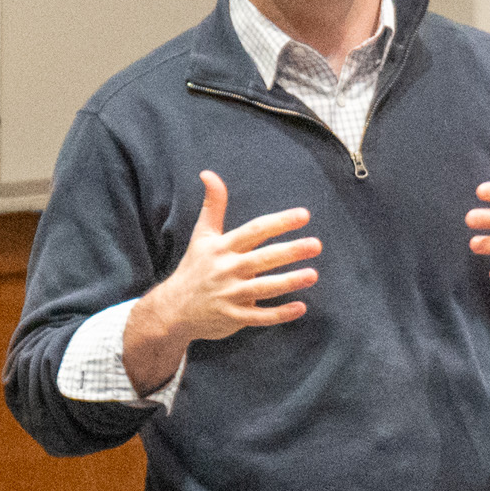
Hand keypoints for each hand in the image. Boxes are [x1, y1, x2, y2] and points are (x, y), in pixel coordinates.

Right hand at [124, 170, 317, 393]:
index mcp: (222, 248)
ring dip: (289, 281)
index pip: (254, 231)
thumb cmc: (195, 268)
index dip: (279, 222)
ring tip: (313, 274)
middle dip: (290, 251)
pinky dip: (280, 314)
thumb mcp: (202, 236)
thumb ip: (212, 206)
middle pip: (262, 258)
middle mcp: (227, 270)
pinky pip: (260, 317)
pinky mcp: (233, 317)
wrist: (173, 309)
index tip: (303, 215)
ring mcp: (230, 295)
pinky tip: (301, 307)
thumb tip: (208, 173)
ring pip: (264, 288)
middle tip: (316, 244)